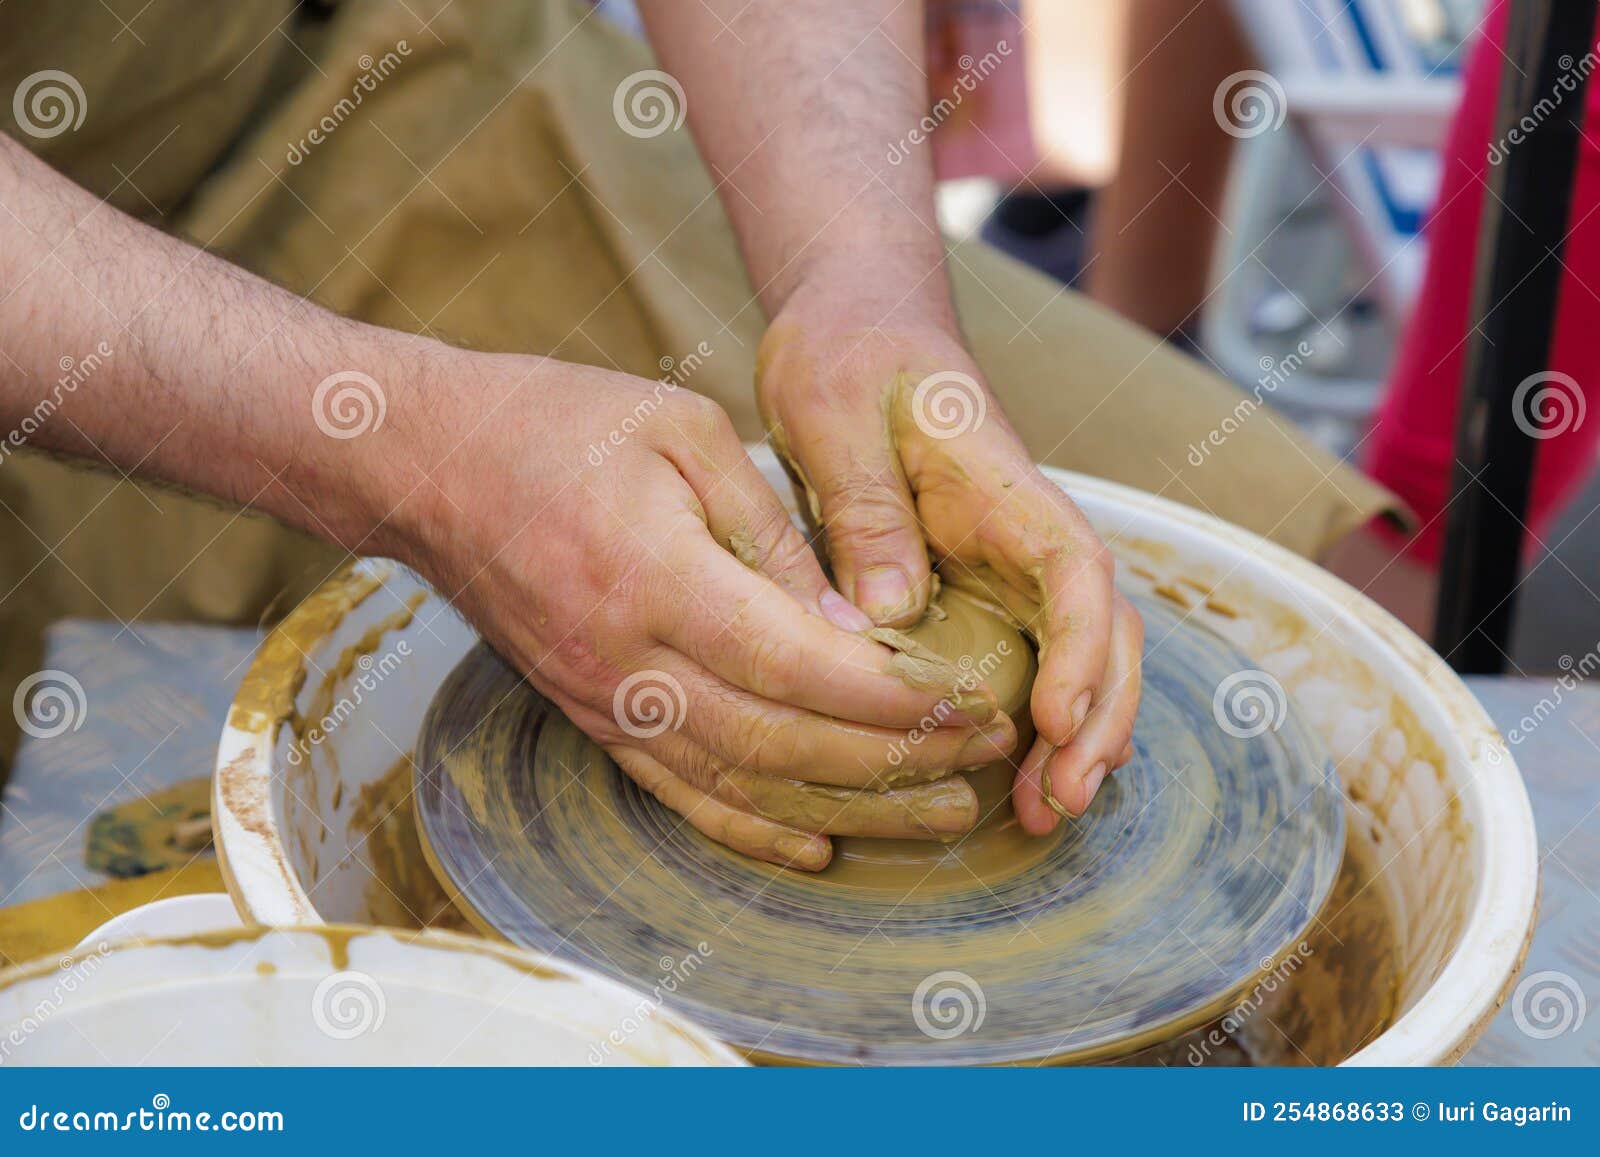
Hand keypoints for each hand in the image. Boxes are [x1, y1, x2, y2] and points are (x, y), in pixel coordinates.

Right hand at [375, 349, 1015, 868]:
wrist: (426, 465)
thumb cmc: (558, 423)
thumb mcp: (685, 430)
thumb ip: (774, 531)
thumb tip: (857, 626)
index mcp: (658, 577)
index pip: (800, 664)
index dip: (894, 698)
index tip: (970, 702)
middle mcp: (627, 661)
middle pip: (782, 741)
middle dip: (895, 761)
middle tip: (982, 760)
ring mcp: (601, 701)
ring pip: (740, 785)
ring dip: (847, 809)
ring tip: (936, 816)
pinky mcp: (588, 717)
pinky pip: (679, 792)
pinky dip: (753, 828)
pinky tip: (816, 845)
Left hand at [756, 291, 1141, 833]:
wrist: (856, 319)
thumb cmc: (847, 352)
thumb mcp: (833, 413)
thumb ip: (864, 507)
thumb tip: (888, 618)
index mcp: (998, 480)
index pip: (1074, 565)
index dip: (1078, 648)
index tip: (1056, 719)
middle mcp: (1020, 527)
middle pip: (1100, 625)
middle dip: (1098, 716)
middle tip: (1061, 801)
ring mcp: (1007, 557)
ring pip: (1076, 649)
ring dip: (1076, 732)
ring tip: (1046, 811)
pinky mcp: (980, 580)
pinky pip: (1027, 653)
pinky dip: (1037, 716)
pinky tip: (1024, 775)